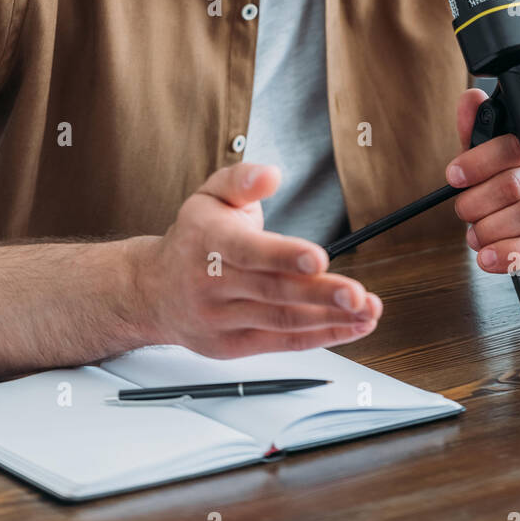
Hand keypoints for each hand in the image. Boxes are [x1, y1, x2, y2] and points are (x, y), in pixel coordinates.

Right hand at [130, 163, 382, 356]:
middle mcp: (212, 284)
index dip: (285, 256)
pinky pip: (281, 344)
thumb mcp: (210, 195)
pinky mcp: (231, 346)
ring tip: (367, 311)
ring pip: (281, 321)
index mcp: (208, 242)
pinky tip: (351, 327)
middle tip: (358, 294)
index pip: (249, 252)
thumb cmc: (193, 237)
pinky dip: (320, 337)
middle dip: (321, 294)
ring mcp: (220, 319)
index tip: (319, 259)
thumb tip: (271, 175)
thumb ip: (242, 180)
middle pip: (273, 291)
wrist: (153, 290)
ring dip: (329, 319)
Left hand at [445, 88, 519, 283]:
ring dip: (490, 229)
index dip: (477, 160)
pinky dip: (509, 254)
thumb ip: (478, 134)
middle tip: (464, 212)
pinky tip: (488, 258)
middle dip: (478, 202)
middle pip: (513, 185)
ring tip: (475, 237)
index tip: (453, 175)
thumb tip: (469, 98)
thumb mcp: (497, 162)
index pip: (509, 148)